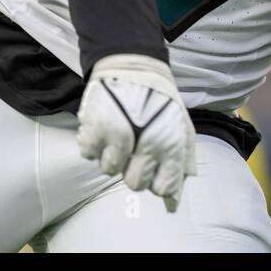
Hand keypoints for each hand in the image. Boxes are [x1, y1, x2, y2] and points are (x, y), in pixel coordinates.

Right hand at [77, 54, 196, 211]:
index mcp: (171, 145)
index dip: (157, 181)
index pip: (163, 188)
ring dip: (112, 156)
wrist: (133, 65)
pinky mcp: (95, 128)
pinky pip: (88, 155)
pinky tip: (103, 128)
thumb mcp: (182, 128)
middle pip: (135, 184)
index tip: (153, 168)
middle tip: (134, 148)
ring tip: (118, 134)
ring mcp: (119, 137)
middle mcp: (146, 144)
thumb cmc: (160, 101)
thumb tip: (173, 205)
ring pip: (109, 171)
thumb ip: (182, 164)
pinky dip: (93, 145)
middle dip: (134, 169)